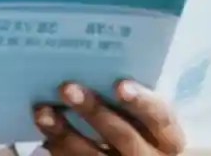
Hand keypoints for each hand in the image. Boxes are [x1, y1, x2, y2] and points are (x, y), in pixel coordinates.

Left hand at [33, 80, 185, 155]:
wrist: (133, 155)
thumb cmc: (137, 124)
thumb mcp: (143, 114)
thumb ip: (128, 96)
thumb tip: (90, 63)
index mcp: (168, 137)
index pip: (160, 117)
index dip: (141, 102)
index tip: (120, 85)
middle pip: (124, 136)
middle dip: (94, 112)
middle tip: (67, 88)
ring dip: (66, 134)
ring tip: (43, 113)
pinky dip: (59, 150)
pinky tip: (43, 138)